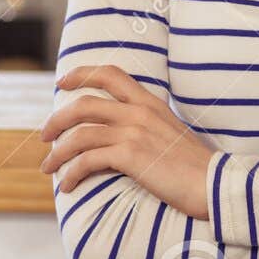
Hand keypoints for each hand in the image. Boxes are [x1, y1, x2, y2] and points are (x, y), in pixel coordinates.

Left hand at [40, 65, 214, 219]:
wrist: (213, 183)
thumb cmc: (193, 165)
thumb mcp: (170, 132)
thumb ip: (146, 124)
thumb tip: (118, 131)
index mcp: (150, 103)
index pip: (111, 73)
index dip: (82, 74)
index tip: (62, 82)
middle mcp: (139, 112)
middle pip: (84, 104)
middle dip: (56, 120)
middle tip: (44, 136)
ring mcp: (134, 132)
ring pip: (79, 134)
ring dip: (56, 153)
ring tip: (48, 167)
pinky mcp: (131, 155)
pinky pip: (86, 160)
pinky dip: (70, 173)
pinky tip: (67, 185)